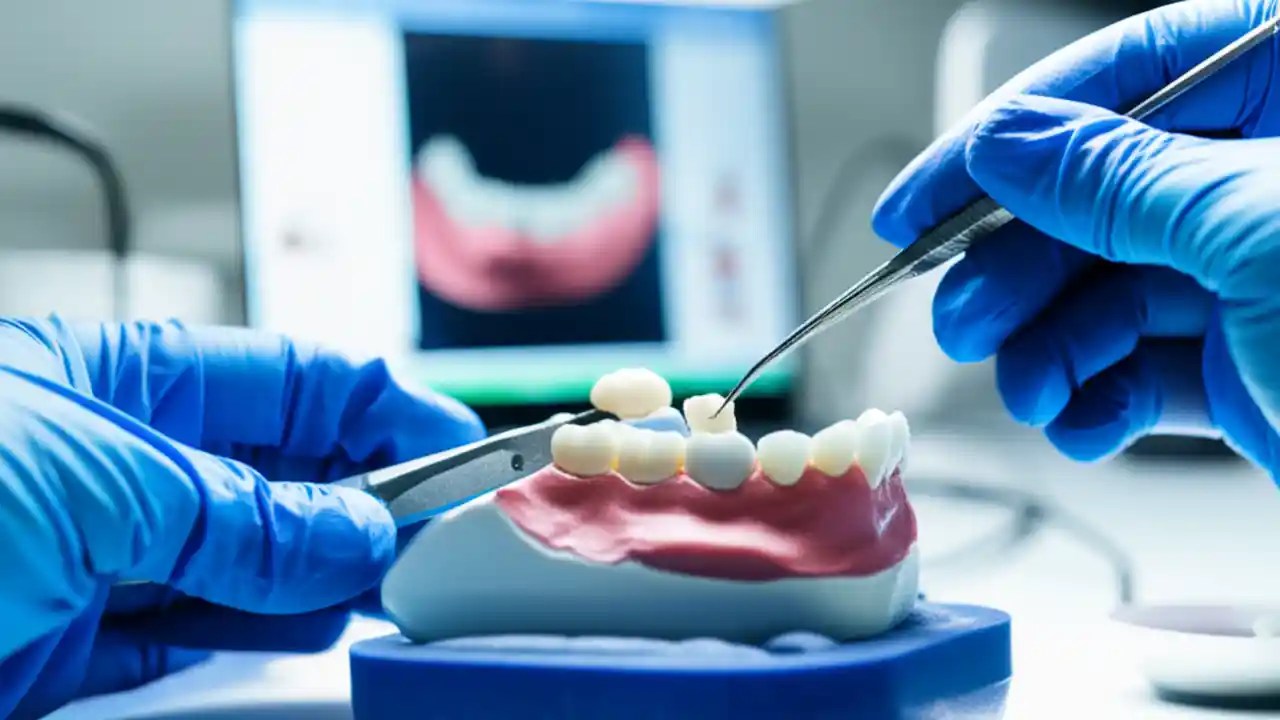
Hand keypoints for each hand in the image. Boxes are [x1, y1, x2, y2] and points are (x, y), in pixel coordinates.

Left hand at [0, 317, 483, 717]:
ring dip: (321, 580)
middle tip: (433, 538)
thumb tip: (358, 535)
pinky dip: (256, 643)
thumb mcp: (95, 483)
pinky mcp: (73, 646)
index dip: (380, 409)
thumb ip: (238, 516)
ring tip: (384, 590)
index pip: (289, 380)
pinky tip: (306, 632)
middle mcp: (122, 464)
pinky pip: (194, 644)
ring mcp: (101, 557)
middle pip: (283, 475)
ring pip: (252, 564)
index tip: (458, 444)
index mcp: (120, 380)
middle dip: (364, 503)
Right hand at [871, 0, 1279, 473]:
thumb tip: (1009, 145)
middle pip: (1099, 194)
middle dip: (1021, 265)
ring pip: (1107, 289)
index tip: (926, 197)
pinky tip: (1078, 420)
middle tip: (961, 314)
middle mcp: (1270, 178)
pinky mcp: (1248, 363)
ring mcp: (1256, 274)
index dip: (1010, 133)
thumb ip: (1120, 179)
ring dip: (1047, 346)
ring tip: (1024, 387)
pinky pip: (1142, 366)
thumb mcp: (1262, 231)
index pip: (1128, 76)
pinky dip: (1095, 400)